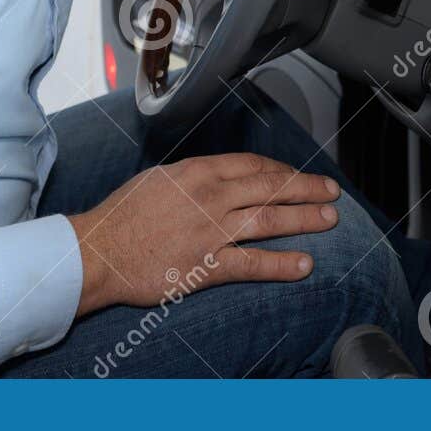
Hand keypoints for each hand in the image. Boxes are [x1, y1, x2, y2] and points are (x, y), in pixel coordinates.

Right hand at [66, 153, 341, 314]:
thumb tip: (216, 177)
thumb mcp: (159, 178)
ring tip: (330, 219)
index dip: (281, 169)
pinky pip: (253, 264)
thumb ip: (193, 177)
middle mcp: (211, 196)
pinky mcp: (207, 265)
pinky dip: (282, 264)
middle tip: (331, 191)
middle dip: (306, 188)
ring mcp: (212, 230)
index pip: (253, 165)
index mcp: (199, 171)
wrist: (99, 250)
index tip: (296, 175)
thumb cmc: (122, 215)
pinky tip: (305, 265)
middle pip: (272, 187)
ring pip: (271, 220)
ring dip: (305, 218)